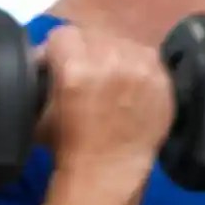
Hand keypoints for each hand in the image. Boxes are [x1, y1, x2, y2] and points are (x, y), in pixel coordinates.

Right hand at [36, 25, 174, 186]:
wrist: (109, 170)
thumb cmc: (69, 142)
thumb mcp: (41, 106)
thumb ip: (44, 73)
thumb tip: (46, 55)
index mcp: (76, 67)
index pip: (63, 35)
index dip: (58, 50)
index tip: (60, 64)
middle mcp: (111, 61)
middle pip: (94, 35)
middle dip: (86, 52)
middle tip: (87, 73)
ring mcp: (141, 69)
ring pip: (123, 42)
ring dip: (114, 55)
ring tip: (111, 79)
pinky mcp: (162, 78)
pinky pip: (147, 57)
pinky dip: (138, 66)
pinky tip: (132, 85)